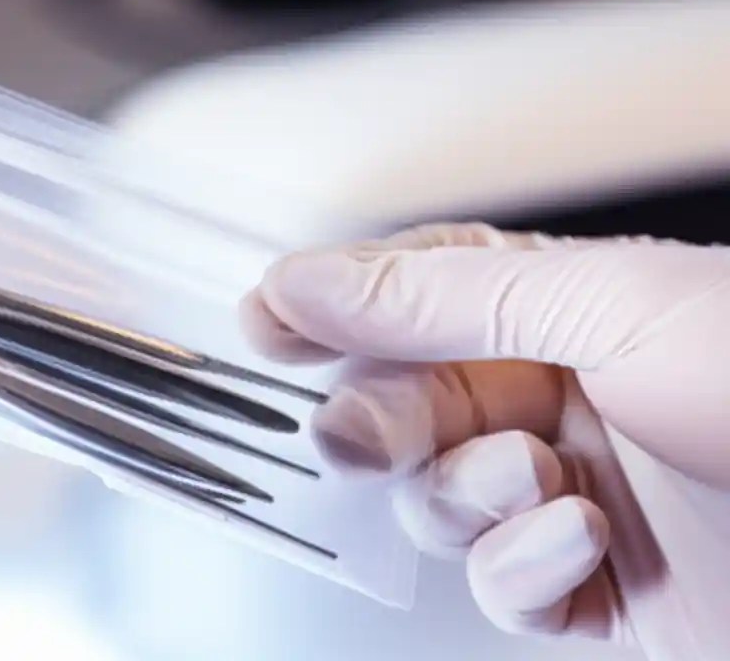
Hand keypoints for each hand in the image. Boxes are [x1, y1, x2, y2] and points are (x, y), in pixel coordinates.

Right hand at [242, 223, 729, 659]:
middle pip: (406, 401)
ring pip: (438, 499)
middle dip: (379, 416)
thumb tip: (304, 278)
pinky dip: (523, 569)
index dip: (338, 303)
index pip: (420, 293)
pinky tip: (583, 546)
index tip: (266, 321)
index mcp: (571, 308)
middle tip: (367, 432)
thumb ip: (443, 296)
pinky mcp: (589, 594)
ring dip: (468, 494)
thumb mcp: (608, 305)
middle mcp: (565, 398)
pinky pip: (500, 584)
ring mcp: (573, 497)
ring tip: (534, 484)